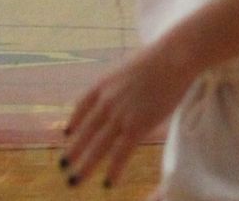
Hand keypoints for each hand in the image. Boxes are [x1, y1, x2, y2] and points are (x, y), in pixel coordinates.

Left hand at [62, 42, 194, 188]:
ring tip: (74, 181)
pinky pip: (121, 154)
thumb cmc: (160, 57)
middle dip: (73, 152)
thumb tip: (129, 90)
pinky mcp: (137, 125)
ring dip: (85, 167)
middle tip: (64, 166)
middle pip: (85, 132)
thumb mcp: (131, 67)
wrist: (174, 57)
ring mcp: (120, 115)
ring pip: (97, 147)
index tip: (68, 133)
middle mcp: (106, 102)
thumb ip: (124, 83)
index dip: (74, 122)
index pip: (81, 107)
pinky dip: (114, 170)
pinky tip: (109, 183)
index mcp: (103, 84)